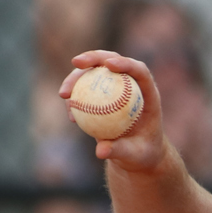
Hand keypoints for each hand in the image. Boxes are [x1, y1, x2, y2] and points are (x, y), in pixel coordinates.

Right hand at [59, 50, 169, 175]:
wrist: (137, 154)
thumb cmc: (142, 154)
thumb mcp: (135, 155)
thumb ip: (121, 151)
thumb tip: (100, 151)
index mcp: (148, 93)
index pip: (139, 70)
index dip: (125, 63)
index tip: (108, 65)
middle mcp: (131, 85)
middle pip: (112, 62)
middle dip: (94, 57)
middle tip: (76, 62)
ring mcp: (115, 88)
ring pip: (94, 73)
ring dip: (76, 77)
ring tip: (64, 95)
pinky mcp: (102, 96)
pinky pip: (86, 90)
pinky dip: (75, 98)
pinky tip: (69, 113)